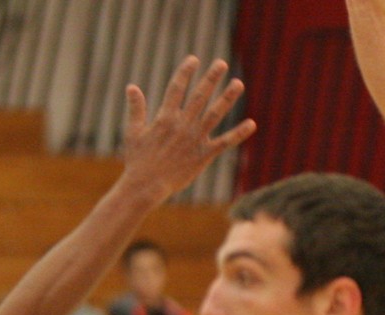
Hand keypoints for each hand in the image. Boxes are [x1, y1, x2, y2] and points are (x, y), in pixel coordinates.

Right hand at [120, 56, 256, 203]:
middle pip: (199, 96)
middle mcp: (182, 125)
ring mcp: (195, 139)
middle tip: (221, 63)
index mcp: (164, 117)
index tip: (194, 59)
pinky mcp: (204, 155)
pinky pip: (225, 142)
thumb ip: (136, 108)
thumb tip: (132, 87)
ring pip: (215, 114)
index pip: (176, 88)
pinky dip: (239, 133)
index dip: (185, 72)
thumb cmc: (138, 160)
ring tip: (238, 83)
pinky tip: (252, 123)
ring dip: (227, 98)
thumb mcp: (133, 131)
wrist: (147, 185)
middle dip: (211, 78)